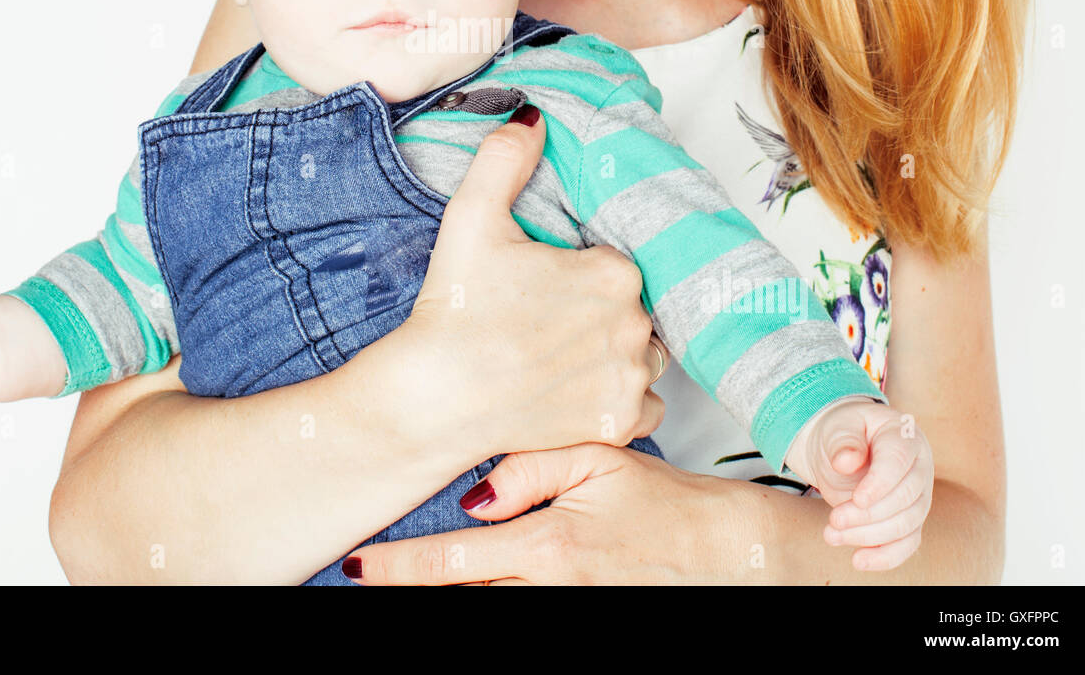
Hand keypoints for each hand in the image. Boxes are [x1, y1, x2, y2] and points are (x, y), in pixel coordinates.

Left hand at [347, 443, 752, 584]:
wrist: (729, 554)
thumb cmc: (668, 502)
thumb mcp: (602, 462)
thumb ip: (533, 469)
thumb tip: (472, 497)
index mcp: (550, 546)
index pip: (453, 563)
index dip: (397, 568)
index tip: (355, 566)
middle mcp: (553, 591)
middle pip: (459, 599)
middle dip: (407, 591)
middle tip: (362, 579)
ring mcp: (571, 613)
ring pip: (487, 613)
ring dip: (444, 598)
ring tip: (402, 584)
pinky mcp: (584, 622)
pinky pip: (522, 618)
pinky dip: (491, 600)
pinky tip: (468, 588)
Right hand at [395, 103, 662, 459]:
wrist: (436, 395)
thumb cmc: (456, 307)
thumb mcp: (471, 216)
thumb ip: (505, 158)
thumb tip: (532, 116)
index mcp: (614, 272)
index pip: (617, 262)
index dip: (581, 271)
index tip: (544, 284)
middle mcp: (635, 324)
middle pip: (635, 307)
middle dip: (600, 309)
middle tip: (546, 318)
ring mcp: (629, 377)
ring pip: (647, 354)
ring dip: (618, 351)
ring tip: (564, 350)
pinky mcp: (618, 422)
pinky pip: (645, 405)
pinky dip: (621, 397)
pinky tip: (580, 387)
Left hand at [786, 398, 934, 570]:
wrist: (842, 449)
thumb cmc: (843, 432)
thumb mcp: (838, 427)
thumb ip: (843, 441)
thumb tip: (845, 462)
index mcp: (904, 437)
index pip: (899, 461)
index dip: (880, 484)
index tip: (857, 499)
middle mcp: (919, 467)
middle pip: (906, 498)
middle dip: (869, 515)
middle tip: (834, 520)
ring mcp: (919, 496)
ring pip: (906, 524)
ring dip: (869, 536)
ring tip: (831, 535)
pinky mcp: (910, 520)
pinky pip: (907, 544)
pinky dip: (885, 556)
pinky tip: (859, 560)